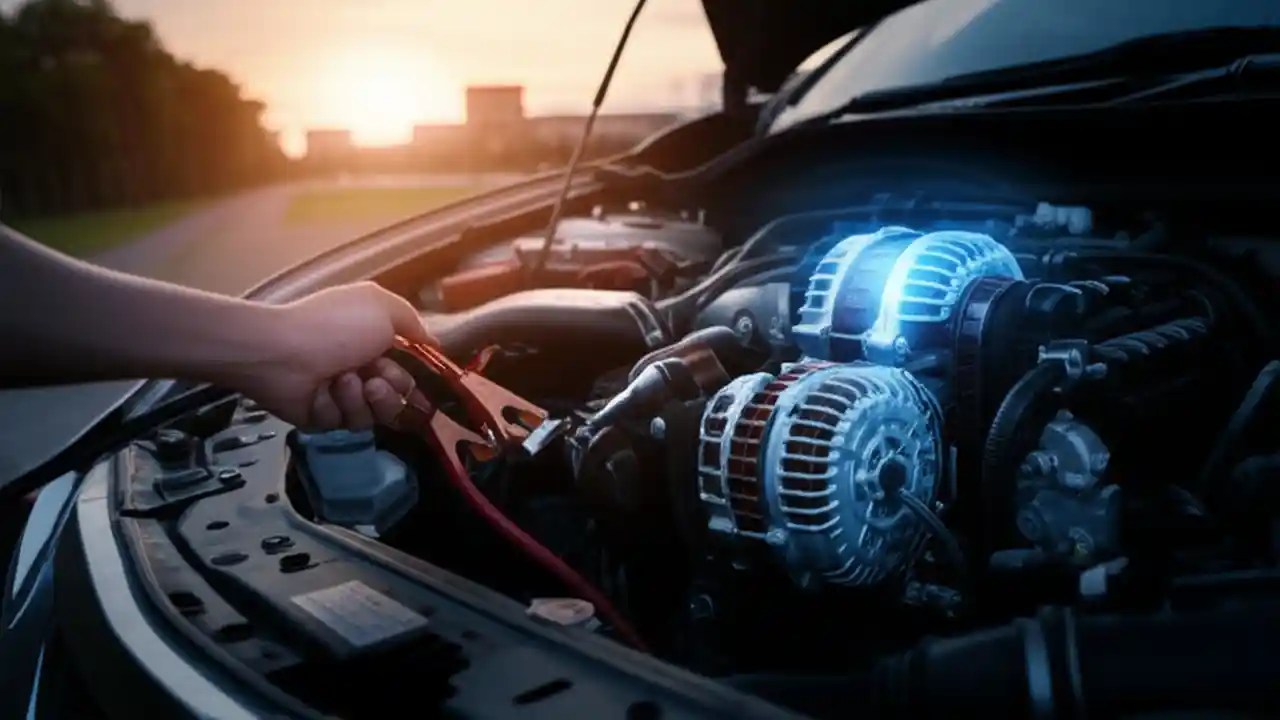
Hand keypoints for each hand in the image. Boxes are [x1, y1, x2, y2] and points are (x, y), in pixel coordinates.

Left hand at [229, 282, 431, 429]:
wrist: (282, 353)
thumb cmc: (335, 327)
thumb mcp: (383, 308)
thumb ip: (414, 324)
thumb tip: (433, 343)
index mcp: (376, 340)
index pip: (411, 367)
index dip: (419, 377)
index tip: (426, 386)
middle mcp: (362, 366)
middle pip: (398, 395)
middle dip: (391, 388)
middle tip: (375, 379)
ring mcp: (343, 394)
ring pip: (376, 413)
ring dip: (365, 399)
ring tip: (345, 382)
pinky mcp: (326, 417)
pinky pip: (348, 423)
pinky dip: (339, 407)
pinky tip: (325, 392)